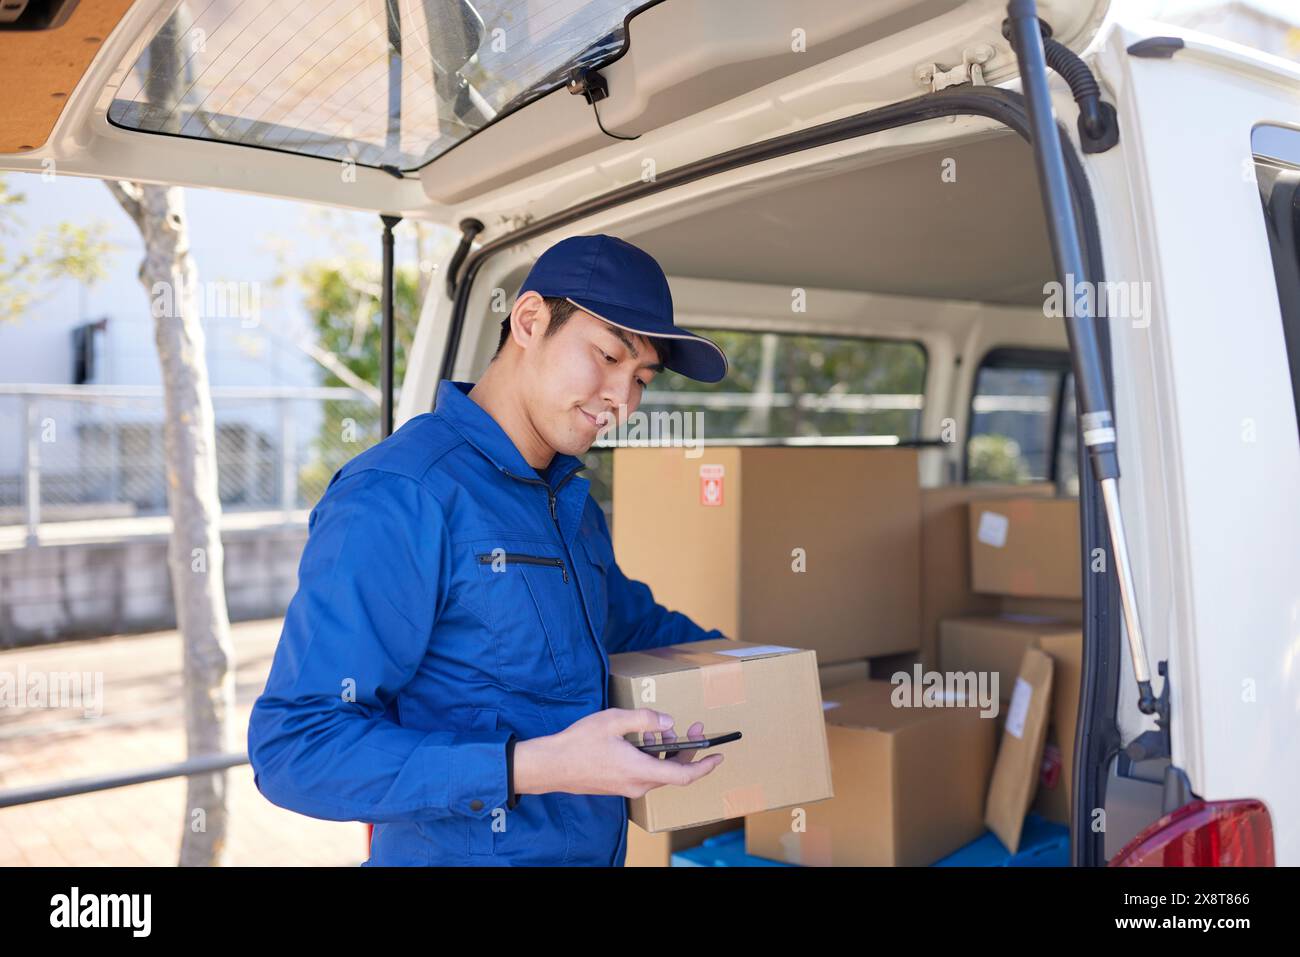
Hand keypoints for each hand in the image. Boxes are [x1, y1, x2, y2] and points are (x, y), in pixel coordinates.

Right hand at [513, 708, 723, 798]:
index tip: (719, 755)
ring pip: (658, 771)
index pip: (683, 775)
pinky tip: (641, 738)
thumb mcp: (613, 721)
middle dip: (686, 749)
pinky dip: (651, 756)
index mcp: (640, 771)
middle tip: (692, 727)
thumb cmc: (579, 743)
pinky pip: (644, 773)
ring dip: (665, 751)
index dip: (705, 766)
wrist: (551, 766)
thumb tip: (667, 722)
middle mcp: (638, 785)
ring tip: (659, 728)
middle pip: (673, 772)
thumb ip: (644, 719)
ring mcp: (628, 788)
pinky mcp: (619, 786)